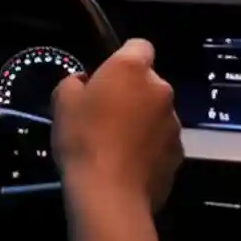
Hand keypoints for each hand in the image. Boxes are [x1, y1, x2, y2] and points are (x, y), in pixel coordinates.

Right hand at [52, 38, 182, 211]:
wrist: (109, 194)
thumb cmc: (83, 139)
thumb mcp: (62, 102)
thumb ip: (75, 82)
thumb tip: (85, 84)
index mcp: (132, 69)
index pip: (139, 46)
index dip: (123, 58)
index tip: (106, 77)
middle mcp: (160, 89)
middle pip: (149, 82)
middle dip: (133, 93)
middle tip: (106, 114)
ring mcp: (174, 123)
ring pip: (156, 113)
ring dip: (142, 121)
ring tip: (117, 145)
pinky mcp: (178, 154)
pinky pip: (161, 142)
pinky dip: (149, 148)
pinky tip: (129, 165)